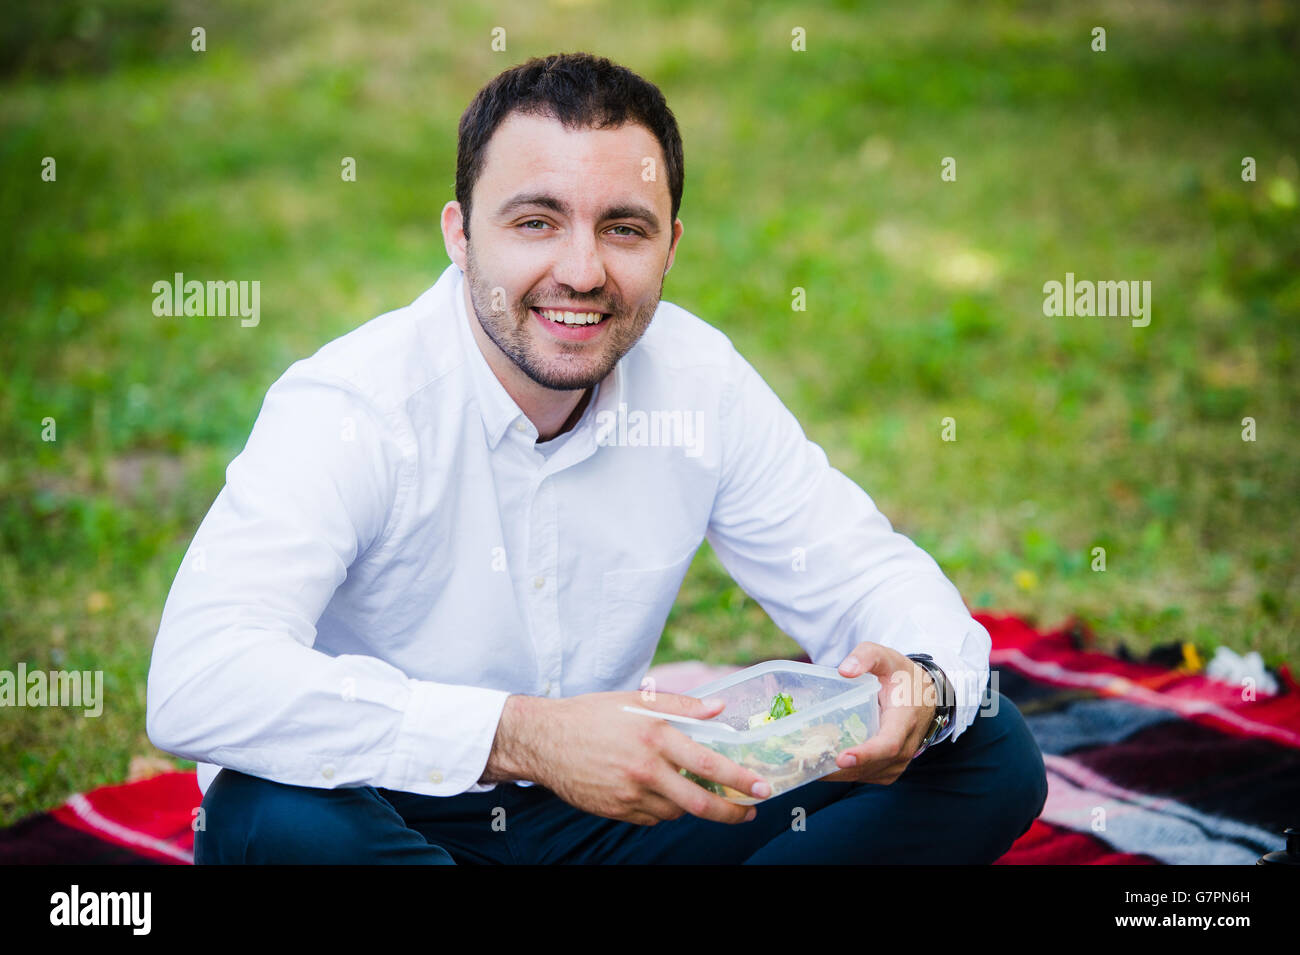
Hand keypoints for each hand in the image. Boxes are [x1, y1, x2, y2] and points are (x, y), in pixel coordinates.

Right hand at [486, 691, 772, 825]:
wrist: (544, 740)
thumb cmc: (592, 714)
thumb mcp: (636, 700)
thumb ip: (682, 706)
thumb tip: (721, 710)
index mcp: (654, 736)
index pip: (708, 764)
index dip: (740, 780)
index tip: (762, 788)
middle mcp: (645, 769)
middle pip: (699, 802)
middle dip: (731, 811)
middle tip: (749, 812)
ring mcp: (629, 795)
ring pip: (676, 811)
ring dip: (692, 805)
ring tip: (696, 791)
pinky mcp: (616, 811)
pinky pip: (652, 818)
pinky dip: (663, 809)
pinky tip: (660, 793)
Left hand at [820, 642, 935, 785]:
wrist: (925, 696)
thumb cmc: (901, 675)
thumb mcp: (886, 657)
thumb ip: (866, 657)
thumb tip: (844, 671)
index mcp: (904, 720)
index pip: (888, 744)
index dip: (866, 754)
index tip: (841, 758)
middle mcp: (905, 746)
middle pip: (872, 765)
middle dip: (840, 769)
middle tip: (807, 762)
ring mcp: (899, 761)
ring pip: (867, 774)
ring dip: (838, 775)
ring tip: (808, 765)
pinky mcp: (890, 768)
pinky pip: (866, 776)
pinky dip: (845, 775)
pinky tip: (822, 764)